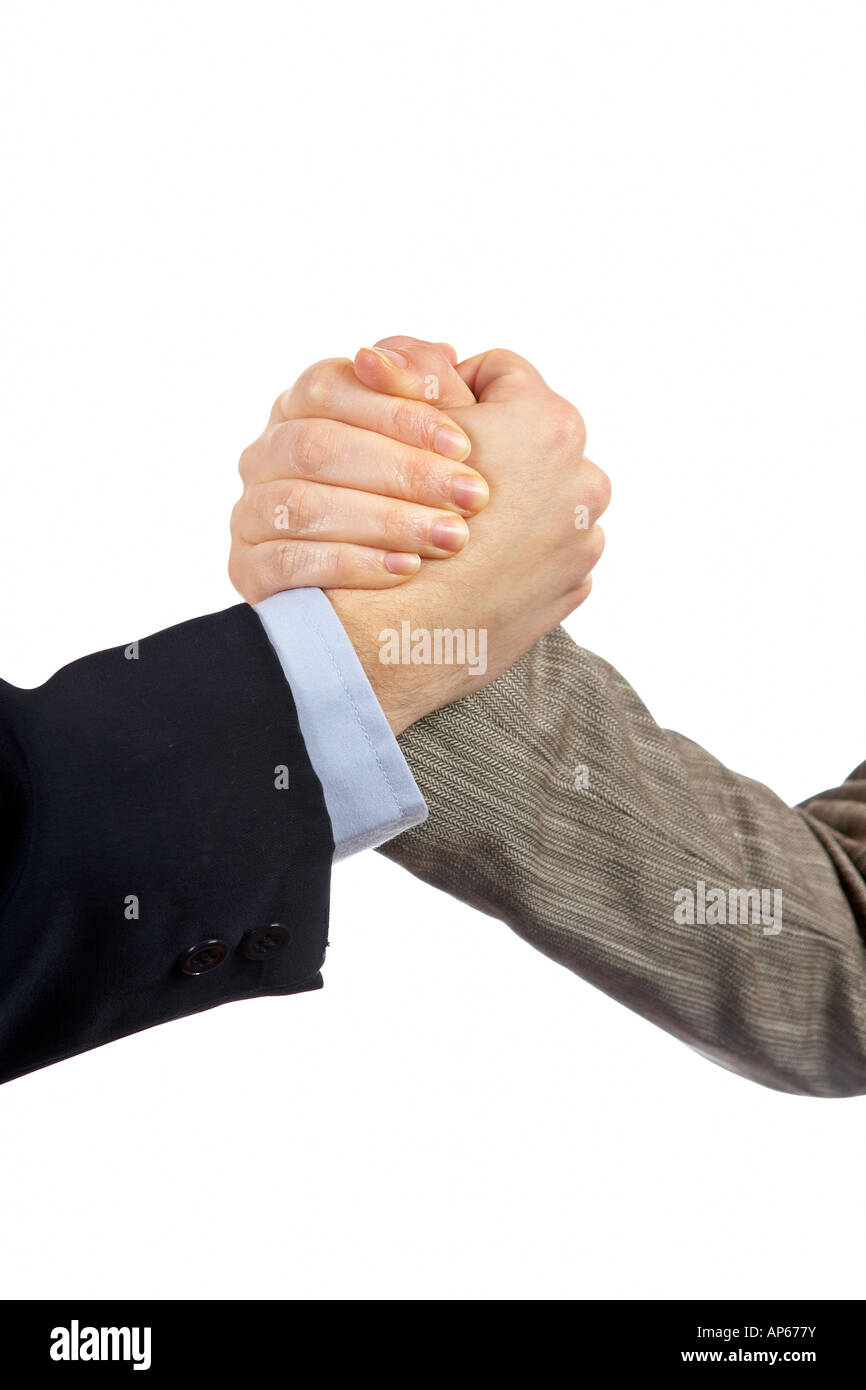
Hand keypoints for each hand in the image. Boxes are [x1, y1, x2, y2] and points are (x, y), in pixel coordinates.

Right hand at [229, 351, 489, 600]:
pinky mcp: (248, 567)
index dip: (396, 412)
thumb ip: (434, 393)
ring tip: (450, 537)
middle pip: (318, 447)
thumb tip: (444, 352)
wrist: (378, 596)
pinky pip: (290, 561)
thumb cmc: (415, 496)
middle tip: (470, 495)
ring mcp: (251, 511)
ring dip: (386, 521)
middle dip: (403, 471)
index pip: (329, 388)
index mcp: (300, 407)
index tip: (463, 444)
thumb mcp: (430, 439)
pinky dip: (352, 563)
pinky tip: (407, 570)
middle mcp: (266, 453)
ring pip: (304, 506)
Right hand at [328, 337, 610, 732]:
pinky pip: (545, 548)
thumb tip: (418, 354)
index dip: (450, 394)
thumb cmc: (391, 527)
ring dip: (508, 503)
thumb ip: (419, 382)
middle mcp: (583, 477)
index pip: (498, 372)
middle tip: (436, 478)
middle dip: (489, 451)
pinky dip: (517, 551)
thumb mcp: (399, 431)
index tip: (421, 426)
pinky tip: (474, 565)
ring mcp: (583, 537)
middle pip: (529, 436)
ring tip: (454, 527)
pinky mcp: (573, 586)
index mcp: (549, 423)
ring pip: (540, 495)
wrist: (394, 637)